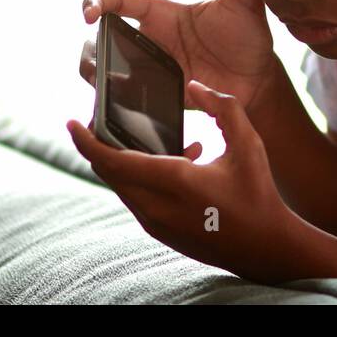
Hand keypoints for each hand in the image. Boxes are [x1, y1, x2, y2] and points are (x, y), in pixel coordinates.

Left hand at [67, 78, 301, 284]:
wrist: (266, 248)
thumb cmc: (259, 194)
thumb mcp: (248, 144)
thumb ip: (223, 108)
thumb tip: (196, 87)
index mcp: (174, 181)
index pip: (113, 160)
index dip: (86, 141)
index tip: (70, 123)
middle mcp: (157, 205)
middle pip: (109, 172)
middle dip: (100, 145)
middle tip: (104, 120)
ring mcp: (156, 223)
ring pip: (122, 186)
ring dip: (126, 161)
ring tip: (164, 142)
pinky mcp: (160, 232)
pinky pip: (136, 198)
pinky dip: (142, 177)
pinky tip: (180, 163)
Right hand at [78, 0, 279, 116]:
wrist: (258, 80)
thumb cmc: (248, 35)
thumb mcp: (244, 0)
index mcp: (161, 15)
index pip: (120, 3)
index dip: (97, 2)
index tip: (89, 11)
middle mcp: (150, 42)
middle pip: (102, 40)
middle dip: (91, 48)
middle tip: (94, 56)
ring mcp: (151, 71)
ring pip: (106, 73)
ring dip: (97, 77)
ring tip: (101, 81)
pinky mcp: (157, 98)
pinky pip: (128, 102)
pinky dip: (117, 103)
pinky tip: (118, 106)